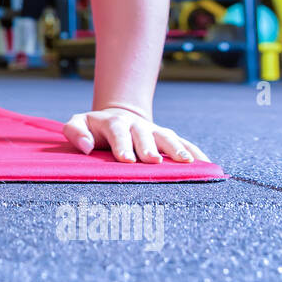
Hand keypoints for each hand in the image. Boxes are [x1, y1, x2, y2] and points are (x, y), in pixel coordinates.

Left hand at [63, 107, 209, 163]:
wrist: (118, 117)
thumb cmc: (94, 128)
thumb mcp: (79, 124)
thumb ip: (76, 132)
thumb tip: (86, 146)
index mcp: (114, 123)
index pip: (118, 132)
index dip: (122, 145)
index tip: (125, 160)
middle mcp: (137, 125)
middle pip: (145, 135)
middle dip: (150, 147)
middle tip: (154, 161)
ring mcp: (155, 130)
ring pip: (167, 137)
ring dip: (176, 149)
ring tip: (186, 162)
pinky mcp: (167, 138)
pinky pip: (184, 143)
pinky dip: (195, 152)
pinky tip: (206, 164)